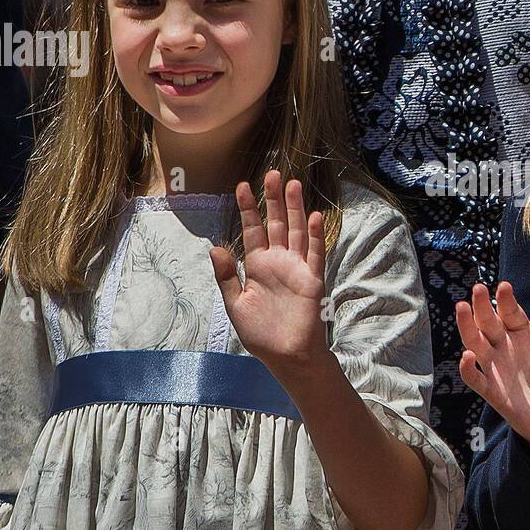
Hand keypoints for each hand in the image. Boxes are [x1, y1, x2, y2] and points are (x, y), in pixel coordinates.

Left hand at [210, 171, 328, 385]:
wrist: (287, 356)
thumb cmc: (261, 334)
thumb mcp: (235, 305)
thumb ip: (226, 276)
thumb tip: (215, 247)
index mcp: (257, 267)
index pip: (253, 231)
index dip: (248, 209)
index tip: (242, 186)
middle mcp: (278, 262)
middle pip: (276, 224)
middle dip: (273, 199)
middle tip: (272, 174)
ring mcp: (296, 268)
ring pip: (295, 231)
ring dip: (295, 208)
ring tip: (293, 184)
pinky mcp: (312, 279)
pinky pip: (314, 252)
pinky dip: (314, 235)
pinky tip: (313, 216)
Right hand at [455, 282, 529, 465]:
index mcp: (524, 336)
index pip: (511, 313)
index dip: (506, 300)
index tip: (504, 286)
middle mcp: (507, 349)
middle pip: (489, 323)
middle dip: (483, 306)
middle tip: (478, 289)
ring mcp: (498, 369)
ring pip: (476, 344)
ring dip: (467, 327)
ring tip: (462, 309)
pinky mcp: (493, 392)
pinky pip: (476, 379)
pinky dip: (469, 369)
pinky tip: (468, 356)